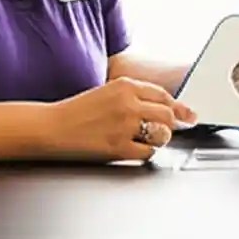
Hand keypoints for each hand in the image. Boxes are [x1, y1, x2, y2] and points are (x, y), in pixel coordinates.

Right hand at [42, 78, 197, 161]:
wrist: (50, 126)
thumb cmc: (76, 111)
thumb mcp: (107, 92)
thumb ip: (134, 97)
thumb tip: (164, 108)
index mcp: (125, 85)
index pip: (163, 95)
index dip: (178, 107)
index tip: (188, 114)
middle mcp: (128, 103)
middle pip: (168, 114)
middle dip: (173, 124)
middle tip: (172, 130)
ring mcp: (124, 126)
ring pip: (162, 134)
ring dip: (160, 139)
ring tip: (148, 139)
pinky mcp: (118, 147)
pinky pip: (147, 153)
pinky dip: (145, 153)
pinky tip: (134, 149)